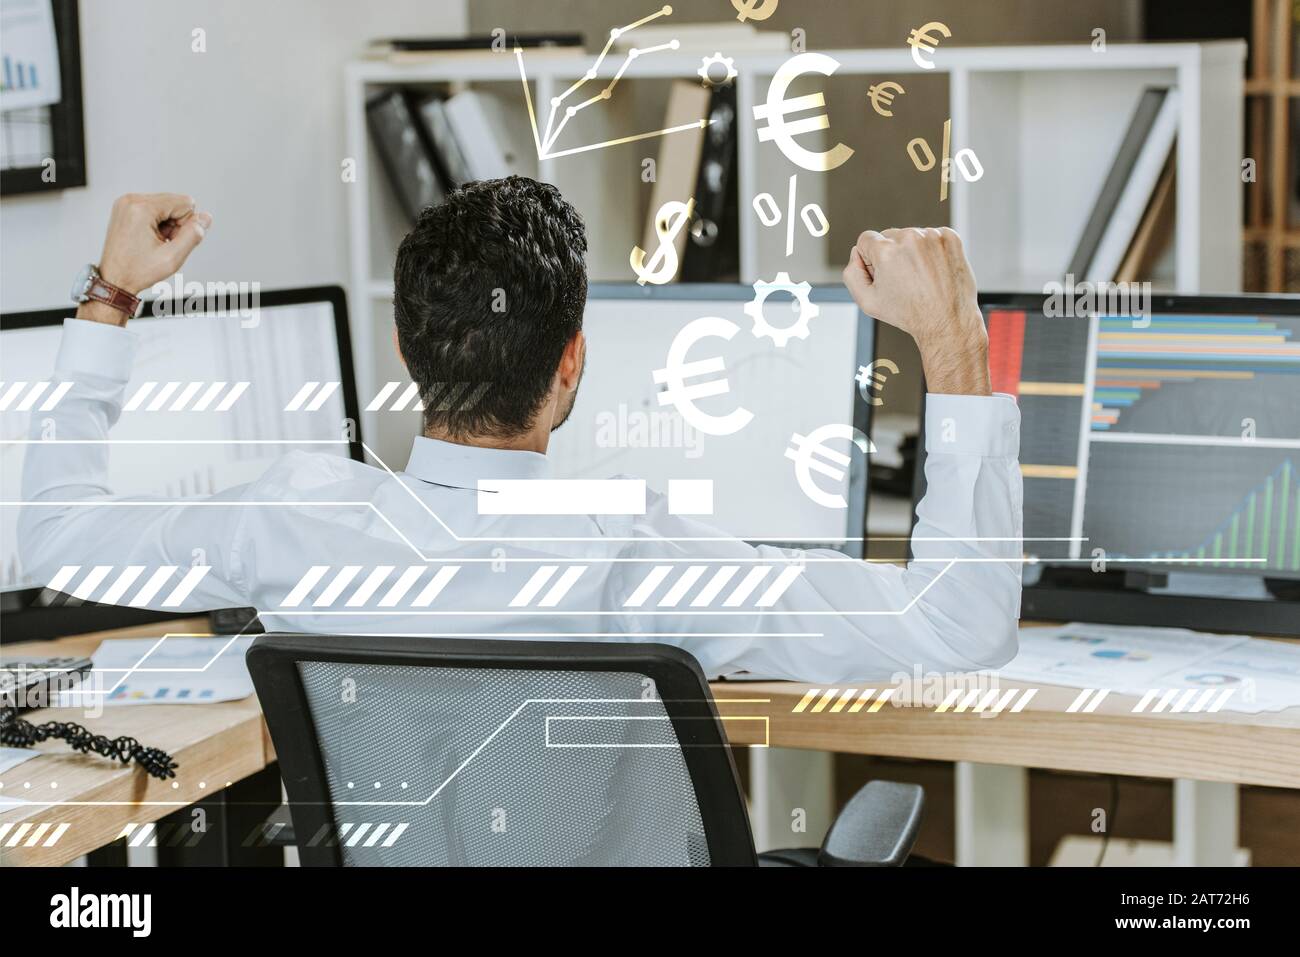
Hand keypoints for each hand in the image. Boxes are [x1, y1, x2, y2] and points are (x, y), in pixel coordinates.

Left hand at [78, 193, 211, 324]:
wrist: (114, 279)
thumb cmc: (136, 271)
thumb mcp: (172, 257)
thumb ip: (194, 235)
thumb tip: (206, 217)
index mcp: (141, 208)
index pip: (184, 202)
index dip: (186, 224)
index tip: (171, 240)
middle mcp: (130, 200)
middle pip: (174, 202)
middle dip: (175, 224)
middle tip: (162, 243)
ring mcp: (126, 203)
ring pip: (165, 205)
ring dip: (167, 224)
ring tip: (155, 242)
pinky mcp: (125, 208)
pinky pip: (153, 208)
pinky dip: (156, 223)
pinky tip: (149, 238)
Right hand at [841, 227, 990, 395]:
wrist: (947, 321)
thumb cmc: (910, 314)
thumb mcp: (867, 302)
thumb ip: (851, 273)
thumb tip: (856, 254)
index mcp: (886, 251)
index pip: (866, 239)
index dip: (870, 259)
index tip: (883, 274)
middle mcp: (909, 238)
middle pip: (889, 236)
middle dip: (891, 254)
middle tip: (903, 280)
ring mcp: (932, 236)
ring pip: (911, 236)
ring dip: (912, 252)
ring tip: (920, 277)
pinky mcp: (950, 238)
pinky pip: (932, 237)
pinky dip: (931, 251)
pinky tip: (933, 270)